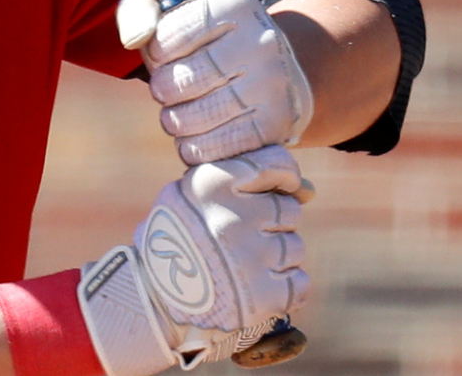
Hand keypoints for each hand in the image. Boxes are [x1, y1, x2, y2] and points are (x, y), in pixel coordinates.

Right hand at [77, 147, 310, 373]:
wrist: (151, 297)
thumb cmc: (178, 238)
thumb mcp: (197, 197)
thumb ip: (248, 185)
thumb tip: (310, 191)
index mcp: (212, 182)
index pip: (276, 164)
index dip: (283, 178)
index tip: (273, 191)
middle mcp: (232, 216)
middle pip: (288, 210)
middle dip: (273, 225)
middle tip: (243, 239)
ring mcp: (249, 257)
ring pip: (295, 247)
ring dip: (277, 258)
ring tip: (244, 266)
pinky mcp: (261, 295)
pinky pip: (300, 283)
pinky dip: (286, 288)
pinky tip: (260, 287)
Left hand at [135, 0, 312, 165]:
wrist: (279, 74)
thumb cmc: (211, 43)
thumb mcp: (177, 13)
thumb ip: (139, 10)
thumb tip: (134, 38)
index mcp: (233, 5)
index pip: (168, 36)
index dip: (156, 54)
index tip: (165, 57)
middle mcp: (260, 40)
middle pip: (180, 81)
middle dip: (163, 91)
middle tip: (168, 91)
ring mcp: (272, 83)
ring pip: (194, 118)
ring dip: (176, 122)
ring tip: (181, 115)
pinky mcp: (276, 123)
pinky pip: (214, 148)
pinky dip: (195, 148)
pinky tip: (198, 136)